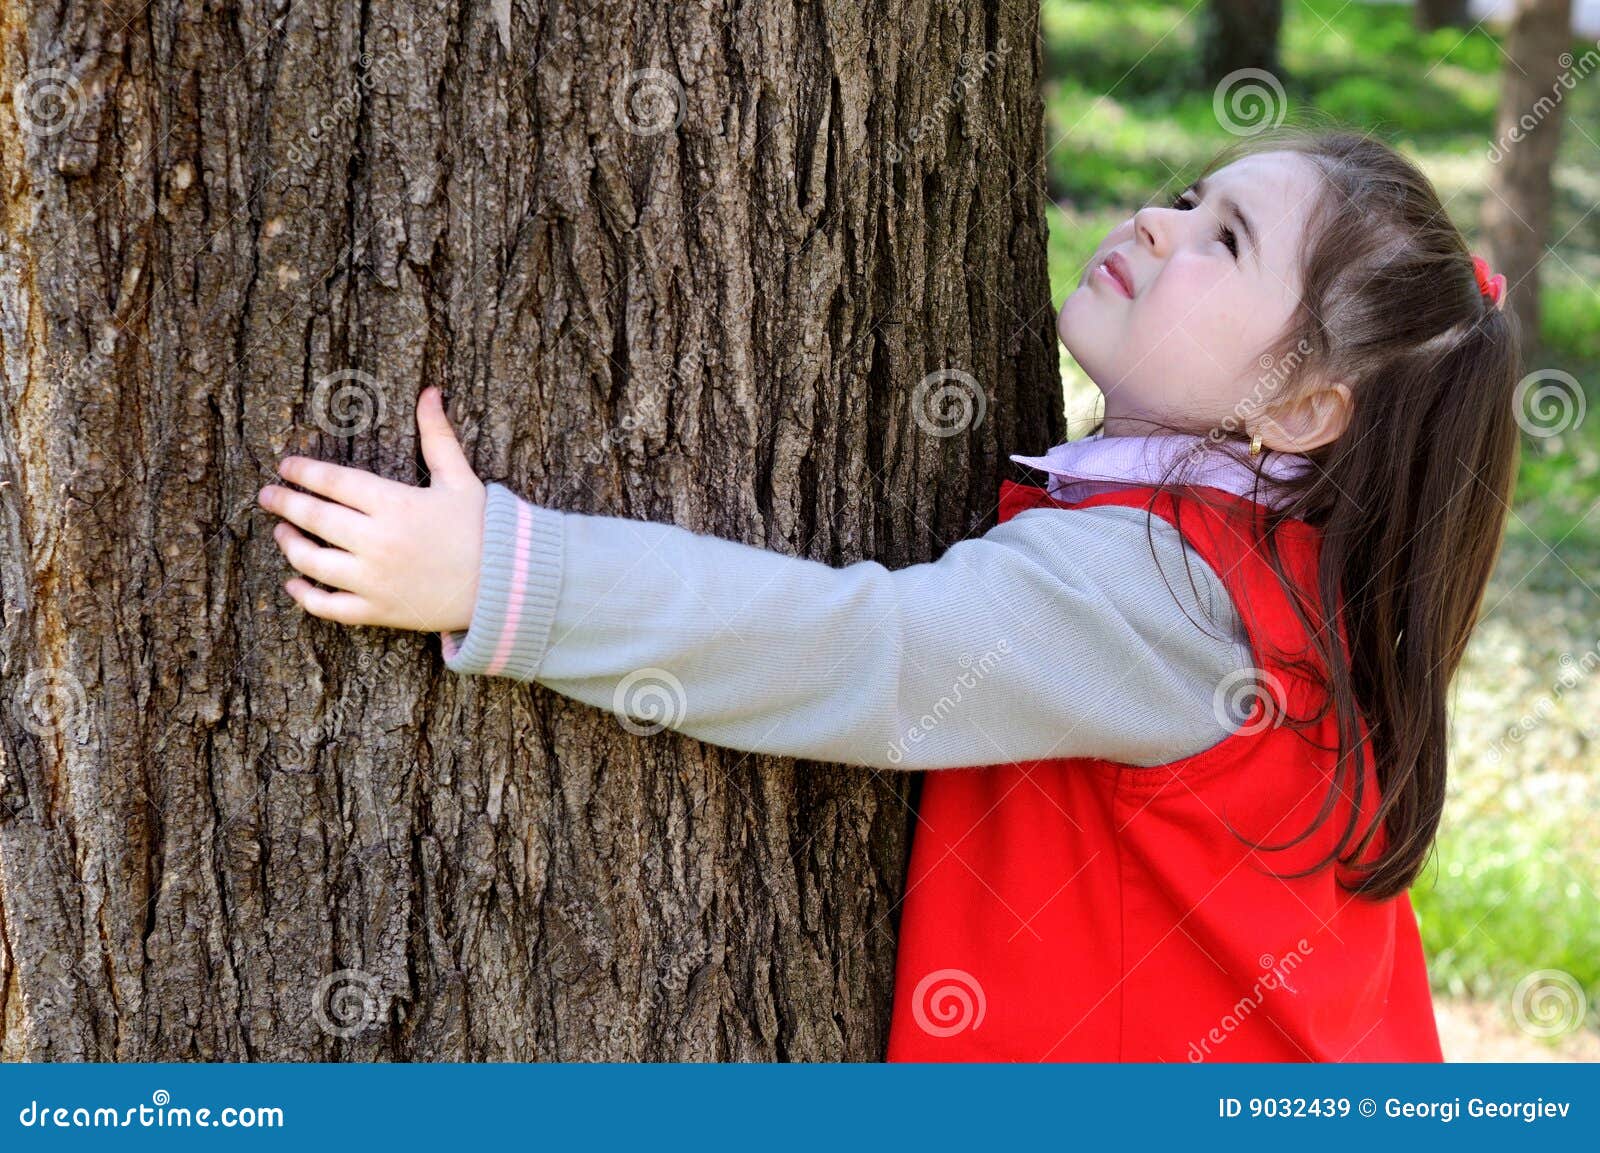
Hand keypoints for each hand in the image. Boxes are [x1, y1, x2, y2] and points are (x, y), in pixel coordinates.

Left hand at [258, 386, 486, 631]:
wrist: (507, 584)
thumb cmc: (483, 528)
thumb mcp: (461, 478)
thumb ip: (438, 435)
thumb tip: (430, 392)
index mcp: (395, 504)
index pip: (333, 481)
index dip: (304, 471)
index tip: (287, 466)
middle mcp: (377, 541)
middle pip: (313, 518)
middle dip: (284, 503)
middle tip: (267, 495)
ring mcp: (375, 579)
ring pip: (312, 562)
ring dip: (289, 544)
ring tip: (282, 532)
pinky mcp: (378, 610)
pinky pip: (327, 606)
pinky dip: (303, 595)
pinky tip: (294, 581)